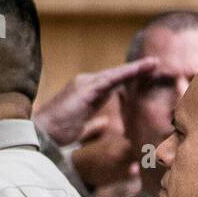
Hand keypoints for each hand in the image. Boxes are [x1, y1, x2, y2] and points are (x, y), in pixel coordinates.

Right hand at [34, 57, 157, 146]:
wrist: (42, 132)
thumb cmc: (59, 132)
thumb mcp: (82, 128)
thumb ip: (94, 124)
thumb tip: (105, 124)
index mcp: (87, 93)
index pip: (113, 84)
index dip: (129, 79)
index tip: (147, 76)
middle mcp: (86, 83)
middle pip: (116, 75)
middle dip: (136, 70)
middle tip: (155, 64)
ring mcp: (84, 84)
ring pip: (115, 74)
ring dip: (134, 69)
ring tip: (153, 64)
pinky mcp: (84, 89)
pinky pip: (109, 79)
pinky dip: (124, 74)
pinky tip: (138, 70)